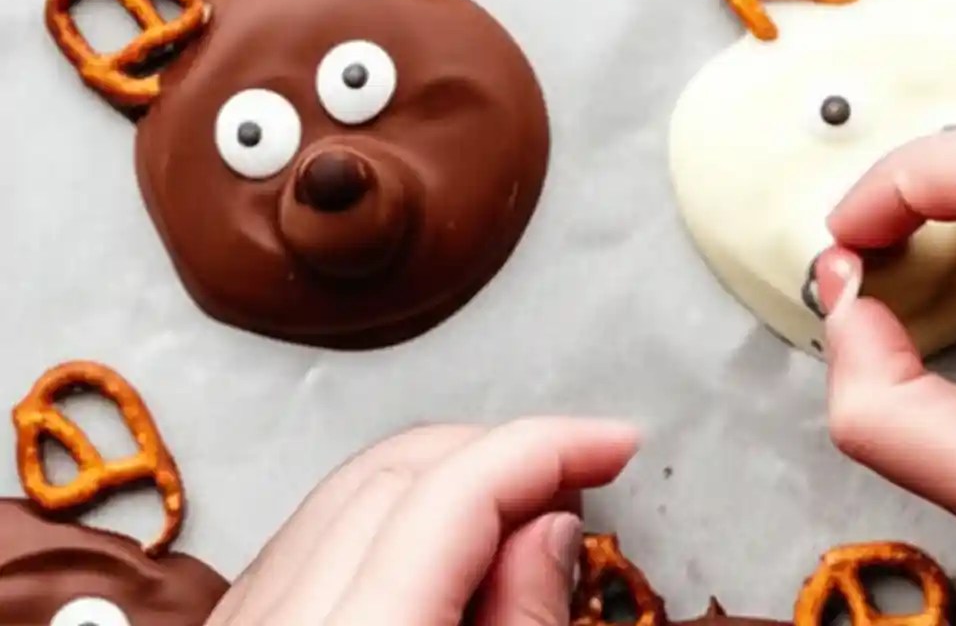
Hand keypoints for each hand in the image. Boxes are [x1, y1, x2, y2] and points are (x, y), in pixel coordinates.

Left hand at [204, 418, 638, 625]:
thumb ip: (523, 620)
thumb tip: (549, 524)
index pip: (454, 490)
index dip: (548, 445)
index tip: (616, 440)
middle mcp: (283, 621)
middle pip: (399, 470)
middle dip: (504, 452)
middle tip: (581, 479)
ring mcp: (246, 621)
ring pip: (352, 487)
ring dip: (452, 475)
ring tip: (526, 511)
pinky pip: (316, 532)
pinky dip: (394, 512)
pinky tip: (447, 544)